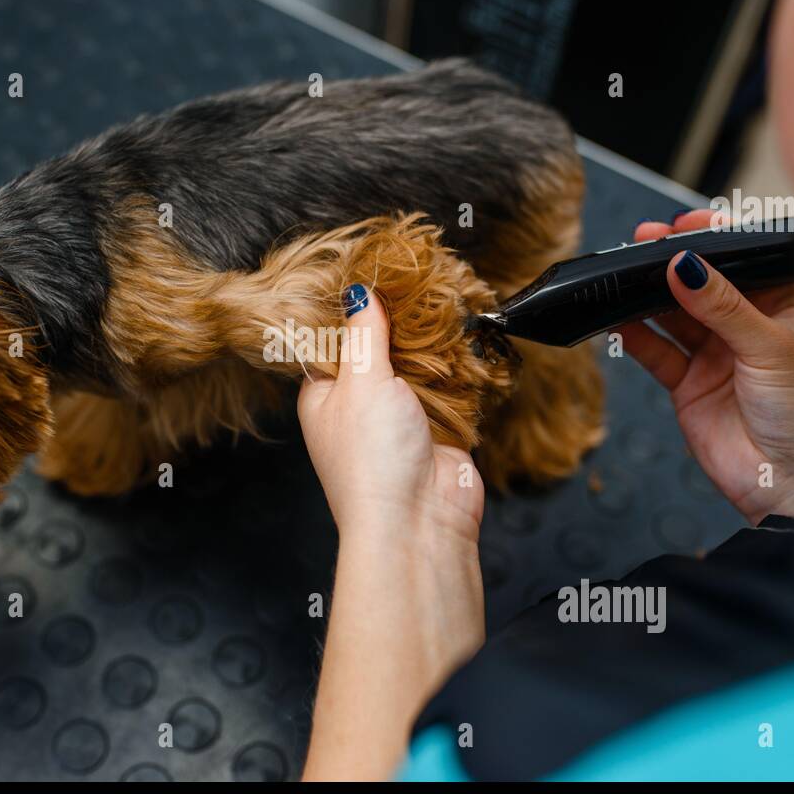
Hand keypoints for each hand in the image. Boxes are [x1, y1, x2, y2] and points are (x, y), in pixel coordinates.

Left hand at [298, 285, 484, 779]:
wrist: (420, 522)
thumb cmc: (373, 463)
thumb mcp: (361, 382)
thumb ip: (364, 334)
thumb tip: (357, 294)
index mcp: (324, 395)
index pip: (333, 339)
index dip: (352, 308)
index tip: (377, 272)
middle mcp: (360, 406)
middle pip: (381, 348)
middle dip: (401, 323)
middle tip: (422, 282)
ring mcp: (402, 418)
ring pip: (420, 365)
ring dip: (435, 344)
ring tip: (449, 303)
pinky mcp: (440, 429)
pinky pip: (452, 388)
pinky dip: (462, 370)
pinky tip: (469, 342)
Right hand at [618, 211, 793, 523]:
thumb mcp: (772, 348)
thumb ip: (724, 306)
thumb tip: (687, 267)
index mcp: (783, 306)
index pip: (744, 260)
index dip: (713, 238)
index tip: (683, 224)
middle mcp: (746, 327)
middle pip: (701, 284)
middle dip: (671, 263)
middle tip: (641, 244)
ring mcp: (715, 355)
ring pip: (673, 315)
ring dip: (648, 297)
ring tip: (622, 277)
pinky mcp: (688, 385)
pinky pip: (656, 352)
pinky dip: (635, 337)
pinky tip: (618, 321)